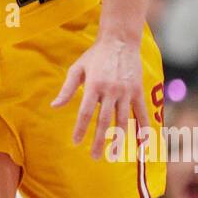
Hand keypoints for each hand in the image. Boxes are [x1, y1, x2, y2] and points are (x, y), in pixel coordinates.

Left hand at [51, 35, 149, 159]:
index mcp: (93, 85)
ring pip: (123, 120)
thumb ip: (67, 89)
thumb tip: (54, 106)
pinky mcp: (138, 90)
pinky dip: (142, 127)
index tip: (77, 142)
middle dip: (99, 140)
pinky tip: (142, 141)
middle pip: (104, 121)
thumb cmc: (95, 55)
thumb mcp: (77, 69)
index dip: (81, 129)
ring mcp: (126, 91)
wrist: (120, 40)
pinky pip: (141, 112)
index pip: (85, 112)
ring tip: (115, 154)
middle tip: (95, 157)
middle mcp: (110, 90)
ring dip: (118, 139)